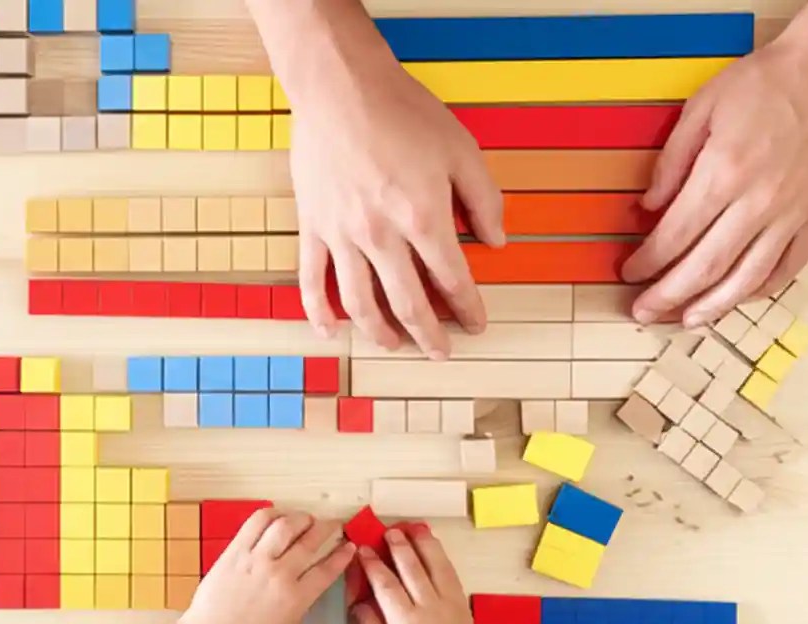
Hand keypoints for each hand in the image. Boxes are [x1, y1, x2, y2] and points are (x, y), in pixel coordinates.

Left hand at [176, 509, 355, 623]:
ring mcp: (255, 561)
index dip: (342, 555)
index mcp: (296, 599)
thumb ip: (302, 608)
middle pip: (310, 540)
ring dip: (301, 517)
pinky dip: (272, 514)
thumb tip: (307, 587)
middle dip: (327, 528)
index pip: (327, 569)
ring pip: (286, 524)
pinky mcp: (234, 552)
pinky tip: (278, 517)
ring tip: (306, 519)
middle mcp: (278, 575)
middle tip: (332, 525)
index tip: (349, 546)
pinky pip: (256, 522)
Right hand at [290, 55, 505, 359]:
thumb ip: (484, 199)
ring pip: (360, 303)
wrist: (341, 87)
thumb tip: (495, 242)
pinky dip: (319, 311)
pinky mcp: (313, 226)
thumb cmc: (403, 112)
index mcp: (423, 218)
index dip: (468, 308)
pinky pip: (311, 280)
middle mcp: (382, 236)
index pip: (452, 280)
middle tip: (441, 352)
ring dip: (381, 333)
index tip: (476, 324)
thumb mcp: (461, 150)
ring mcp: (342, 235)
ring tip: (395, 346)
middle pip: (408, 304)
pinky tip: (331, 331)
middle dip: (429, 335)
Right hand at [352, 526, 526, 623]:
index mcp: (405, 622)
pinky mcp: (462, 608)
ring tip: (413, 529)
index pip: (385, 583)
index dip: (373, 564)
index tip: (363, 550)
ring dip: (424, 545)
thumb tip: (360, 601)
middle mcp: (429, 608)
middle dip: (398, 546)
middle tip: (387, 531)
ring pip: (436, 565)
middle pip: (411, 568)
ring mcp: (449, 606)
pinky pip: (451, 575)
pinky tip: (434, 550)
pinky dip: (442, 559)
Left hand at [623, 37, 807, 326]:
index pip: (674, 235)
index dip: (647, 262)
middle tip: (645, 312)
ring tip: (687, 320)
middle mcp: (758, 203)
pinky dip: (761, 289)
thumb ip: (671, 162)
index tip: (629, 273)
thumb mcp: (702, 108)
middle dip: (668, 296)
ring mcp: (791, 215)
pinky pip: (788, 268)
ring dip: (712, 306)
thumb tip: (649, 206)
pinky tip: (738, 296)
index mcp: (723, 174)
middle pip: (705, 268)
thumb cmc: (766, 84)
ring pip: (746, 279)